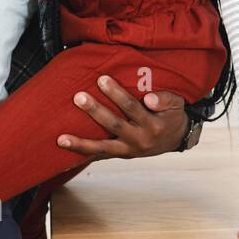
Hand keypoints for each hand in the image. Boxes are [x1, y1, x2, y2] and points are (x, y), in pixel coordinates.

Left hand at [55, 75, 188, 159]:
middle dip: (95, 111)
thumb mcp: (176, 103)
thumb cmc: (172, 115)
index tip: (101, 79)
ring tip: (61, 139)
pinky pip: (101, 157)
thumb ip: (165, 99)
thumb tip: (148, 99)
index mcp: (153, 125)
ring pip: (103, 148)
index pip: (132, 107)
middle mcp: (140, 140)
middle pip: (114, 125)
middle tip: (79, 97)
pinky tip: (66, 159)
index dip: (117, 94)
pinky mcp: (122, 155)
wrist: (177, 138)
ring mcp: (129, 150)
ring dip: (81, 143)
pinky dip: (85, 157)